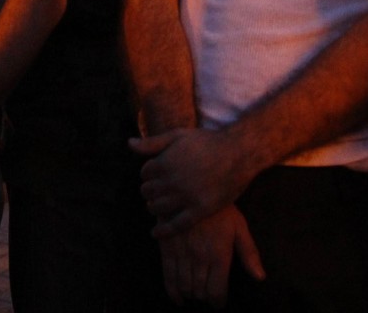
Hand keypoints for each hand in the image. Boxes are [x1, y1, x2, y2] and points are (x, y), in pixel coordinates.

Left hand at [130, 127, 256, 234]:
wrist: (238, 153)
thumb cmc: (207, 142)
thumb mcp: (177, 135)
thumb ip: (152, 142)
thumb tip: (129, 144)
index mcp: (165, 162)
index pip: (144, 174)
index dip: (148, 174)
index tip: (153, 176)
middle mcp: (173, 181)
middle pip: (148, 192)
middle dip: (149, 191)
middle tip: (154, 192)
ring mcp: (187, 197)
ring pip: (158, 208)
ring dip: (154, 207)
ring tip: (156, 206)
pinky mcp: (200, 210)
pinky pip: (177, 225)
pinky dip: (164, 230)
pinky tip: (156, 233)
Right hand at [157, 206, 263, 308]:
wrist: (190, 187)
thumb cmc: (219, 208)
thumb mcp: (239, 226)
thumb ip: (249, 253)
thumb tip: (260, 277)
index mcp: (219, 255)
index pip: (217, 292)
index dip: (218, 302)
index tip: (218, 302)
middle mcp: (199, 258)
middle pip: (199, 292)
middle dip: (204, 297)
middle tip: (207, 294)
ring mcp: (181, 254)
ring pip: (184, 287)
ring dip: (190, 294)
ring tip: (194, 292)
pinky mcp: (166, 248)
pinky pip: (167, 276)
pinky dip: (172, 291)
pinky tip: (177, 298)